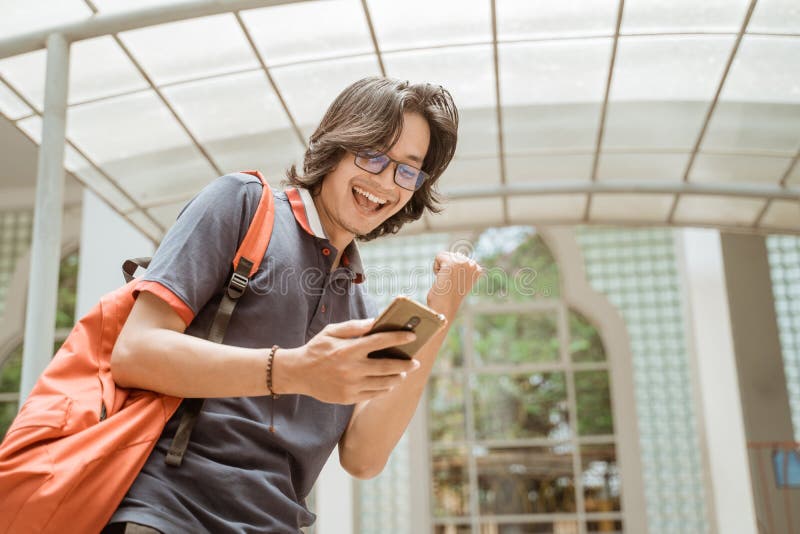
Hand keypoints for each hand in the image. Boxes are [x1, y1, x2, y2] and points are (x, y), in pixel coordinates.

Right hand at [277, 319, 419, 403]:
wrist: (298, 373)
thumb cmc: (317, 348)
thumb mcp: (332, 331)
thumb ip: (354, 326)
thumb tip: (376, 322)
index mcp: (348, 349)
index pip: (380, 341)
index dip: (398, 338)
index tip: (412, 336)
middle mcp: (351, 369)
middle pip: (387, 367)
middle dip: (406, 364)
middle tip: (416, 362)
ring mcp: (350, 385)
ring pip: (383, 383)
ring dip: (397, 378)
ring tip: (404, 373)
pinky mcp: (348, 398)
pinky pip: (373, 394)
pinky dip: (384, 388)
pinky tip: (389, 383)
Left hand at [427, 251, 483, 315]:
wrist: (444, 308)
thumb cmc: (448, 297)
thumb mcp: (459, 280)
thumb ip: (462, 268)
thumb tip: (460, 255)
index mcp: (477, 269)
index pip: (459, 258)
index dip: (452, 270)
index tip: (455, 283)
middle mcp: (473, 265)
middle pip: (451, 255)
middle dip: (446, 268)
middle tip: (449, 283)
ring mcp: (463, 263)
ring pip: (444, 255)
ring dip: (441, 268)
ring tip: (446, 282)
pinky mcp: (452, 263)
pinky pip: (438, 256)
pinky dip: (436, 268)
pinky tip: (441, 279)